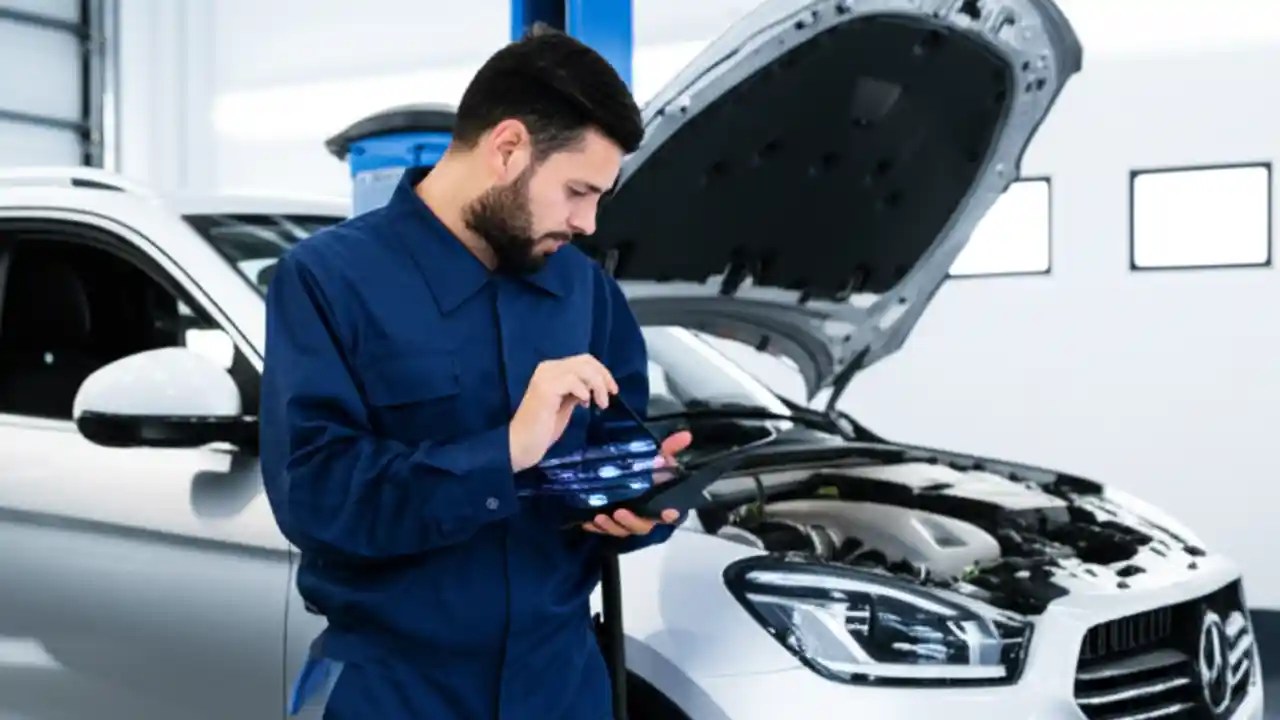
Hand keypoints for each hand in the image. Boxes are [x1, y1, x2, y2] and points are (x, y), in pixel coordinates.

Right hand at [509, 354, 617, 471]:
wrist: (522, 443)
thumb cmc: (543, 428)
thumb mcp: (566, 405)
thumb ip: (577, 391)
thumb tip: (595, 386)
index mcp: (552, 370)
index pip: (583, 361)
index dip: (602, 372)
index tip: (612, 390)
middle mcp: (547, 368)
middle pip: (585, 361)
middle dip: (603, 377)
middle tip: (610, 395)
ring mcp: (545, 376)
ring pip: (582, 369)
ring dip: (597, 386)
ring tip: (600, 404)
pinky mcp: (545, 387)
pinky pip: (573, 381)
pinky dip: (584, 391)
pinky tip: (584, 404)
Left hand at [582, 430, 692, 536]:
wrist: (625, 474)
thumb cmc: (647, 470)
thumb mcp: (657, 457)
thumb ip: (670, 449)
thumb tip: (686, 435)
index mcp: (659, 503)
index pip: (667, 513)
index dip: (668, 515)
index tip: (671, 512)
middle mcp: (644, 515)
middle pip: (642, 526)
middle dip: (631, 521)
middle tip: (620, 512)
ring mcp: (625, 521)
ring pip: (620, 530)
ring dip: (611, 526)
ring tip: (600, 517)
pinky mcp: (610, 522)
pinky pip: (602, 529)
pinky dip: (595, 527)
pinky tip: (588, 521)